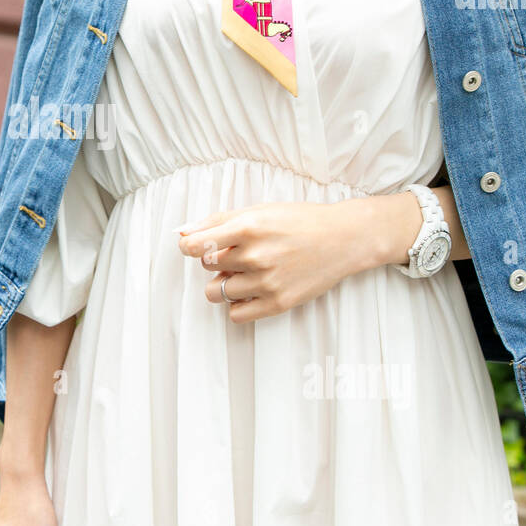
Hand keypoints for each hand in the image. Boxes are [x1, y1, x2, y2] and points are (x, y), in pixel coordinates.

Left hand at [175, 199, 381, 322]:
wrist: (342, 239)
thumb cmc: (298, 221)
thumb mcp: (257, 211)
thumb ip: (217, 221)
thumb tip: (183, 232)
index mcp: (248, 227)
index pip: (196, 245)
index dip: (189, 246)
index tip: (193, 247)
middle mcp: (256, 256)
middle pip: (207, 267)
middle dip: (216, 261)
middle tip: (237, 254)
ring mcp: (267, 282)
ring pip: (215, 293)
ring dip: (223, 284)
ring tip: (243, 273)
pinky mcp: (278, 303)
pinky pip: (235, 314)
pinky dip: (237, 304)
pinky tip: (251, 291)